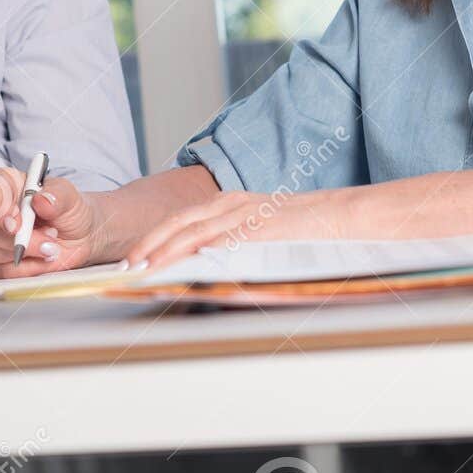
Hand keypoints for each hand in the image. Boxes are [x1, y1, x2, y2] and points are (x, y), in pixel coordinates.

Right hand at [0, 167, 102, 278]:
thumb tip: (41, 200)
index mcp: (7, 184)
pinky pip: (5, 271)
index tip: (16, 222)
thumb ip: (57, 196)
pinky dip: (31, 268)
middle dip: (19, 239)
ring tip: (52, 244)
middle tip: (49, 237)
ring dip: (30, 252)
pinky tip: (44, 258)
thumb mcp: (70, 197)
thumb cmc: (68, 211)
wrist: (80, 236)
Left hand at [125, 189, 350, 269]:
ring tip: (145, 270)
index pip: (183, 218)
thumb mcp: (264, 227)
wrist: (344, 215)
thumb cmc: (307, 228)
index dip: (155, 237)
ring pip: (196, 232)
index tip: (136, 257)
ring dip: (166, 252)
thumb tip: (208, 266)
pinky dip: (200, 255)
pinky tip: (184, 267)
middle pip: (180, 222)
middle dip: (150, 245)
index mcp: (232, 203)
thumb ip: (236, 241)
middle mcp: (234, 204)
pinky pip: (225, 242)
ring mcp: (248, 215)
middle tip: (128, 267)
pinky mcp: (262, 229)